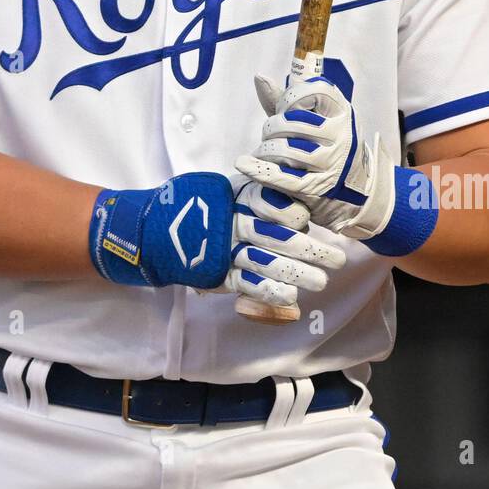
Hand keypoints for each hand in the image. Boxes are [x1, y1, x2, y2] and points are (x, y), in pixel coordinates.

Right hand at [88, 171, 345, 308]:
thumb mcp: (223, 190)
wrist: (149, 229)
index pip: (271, 202)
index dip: (291, 211)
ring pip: (267, 260)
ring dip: (298, 272)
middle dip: (310, 248)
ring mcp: (224, 249)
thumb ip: (255, 190)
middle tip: (338, 258)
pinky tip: (291, 298)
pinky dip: (269, 291)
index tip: (306, 218)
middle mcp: (233, 222)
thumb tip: (292, 197)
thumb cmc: (194, 207)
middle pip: (277, 235)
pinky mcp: (216, 274)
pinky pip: (247, 284)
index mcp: (237, 197)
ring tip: (323, 281)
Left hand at [234, 73, 397, 239]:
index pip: (316, 91)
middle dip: (272, 127)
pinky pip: (282, 177)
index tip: (284, 107)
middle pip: (293, 122)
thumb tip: (259, 77)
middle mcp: (341, 136)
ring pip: (284, 149)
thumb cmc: (324, 146)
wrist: (353, 192)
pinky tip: (244, 164)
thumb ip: (285, 100)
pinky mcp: (317, 188)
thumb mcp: (313, 119)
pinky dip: (258, 170)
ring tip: (264, 152)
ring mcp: (331, 163)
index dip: (291, 96)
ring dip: (265, 149)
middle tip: (269, 134)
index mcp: (342, 112)